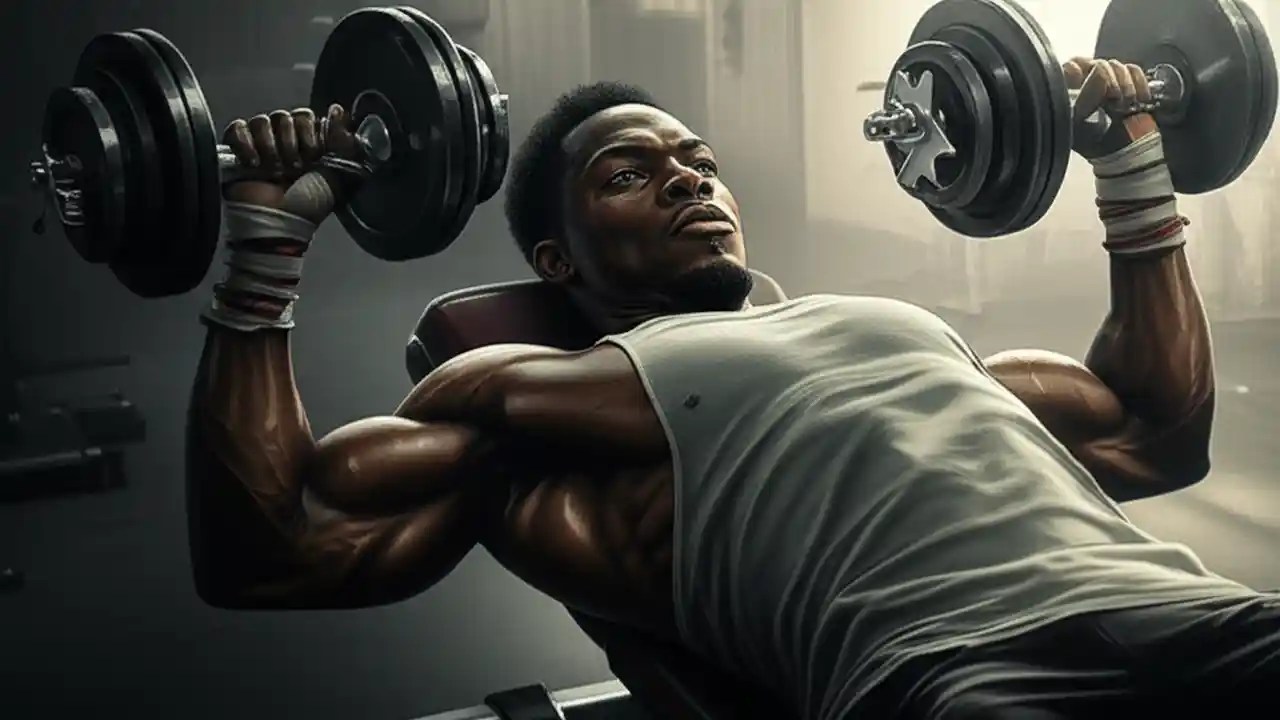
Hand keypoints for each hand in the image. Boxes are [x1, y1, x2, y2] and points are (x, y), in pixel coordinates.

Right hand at [222, 104, 361, 217]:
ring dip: (270, 146)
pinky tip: (254, 164)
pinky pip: (237, 128)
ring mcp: (259, 145)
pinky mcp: (237, 151)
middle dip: (290, 142)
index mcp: (308, 144)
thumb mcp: (339, 175)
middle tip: (293, 166)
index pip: (305, 116)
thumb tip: (338, 110)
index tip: (313, 155)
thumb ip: (344, 142)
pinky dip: (246, 143)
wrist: (279, 222)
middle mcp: (284, 141)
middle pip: (283, 116)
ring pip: (261, 121)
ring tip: (274, 170)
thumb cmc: (309, 205)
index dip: (308, 132)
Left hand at [1064, 57, 1158, 158]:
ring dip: (1126, 84)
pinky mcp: (1128, 83)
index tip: (1092, 87)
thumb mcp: (1079, 121)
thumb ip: (1085, 95)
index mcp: (1066, 92)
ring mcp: (1107, 83)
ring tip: (1125, 104)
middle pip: (1097, 62)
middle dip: (1111, 80)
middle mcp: (1084, 84)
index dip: (1082, 73)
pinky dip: (1140, 82)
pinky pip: (1134, 70)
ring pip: (1117, 65)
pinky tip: (1139, 98)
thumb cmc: (1095, 141)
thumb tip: (1099, 70)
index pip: (1071, 65)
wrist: (1124, 152)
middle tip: (1115, 99)